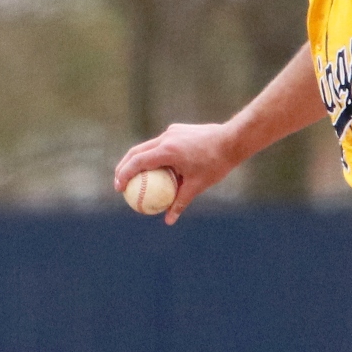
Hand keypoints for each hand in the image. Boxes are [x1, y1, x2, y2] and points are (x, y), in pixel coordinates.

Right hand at [113, 122, 239, 224]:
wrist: (232, 140)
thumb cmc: (216, 164)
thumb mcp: (197, 186)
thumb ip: (180, 202)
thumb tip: (169, 220)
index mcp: (167, 151)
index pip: (137, 162)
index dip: (124, 174)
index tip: (119, 187)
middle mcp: (166, 138)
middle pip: (136, 152)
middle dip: (124, 166)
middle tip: (119, 183)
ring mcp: (172, 132)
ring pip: (147, 146)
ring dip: (138, 160)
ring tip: (134, 176)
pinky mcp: (178, 131)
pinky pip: (160, 144)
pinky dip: (154, 156)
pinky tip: (157, 169)